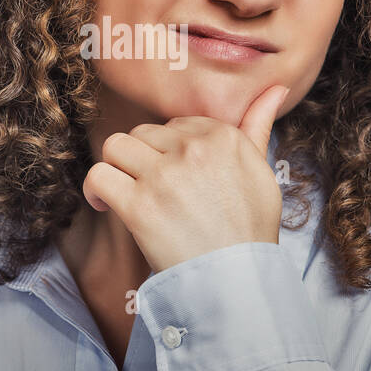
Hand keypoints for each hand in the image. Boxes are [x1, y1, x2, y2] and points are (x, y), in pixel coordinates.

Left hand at [82, 84, 290, 272]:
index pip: (176, 125)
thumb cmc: (250, 230)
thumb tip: (275, 88)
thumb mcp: (262, 172)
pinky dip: (95, 189)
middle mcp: (192, 148)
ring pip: (116, 146)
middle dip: (143, 159)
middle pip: (143, 133)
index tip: (173, 179)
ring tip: (124, 193)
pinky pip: (99, 175)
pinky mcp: (139, 205)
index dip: (170, 152)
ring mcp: (164, 175)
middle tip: (152, 191)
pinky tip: (107, 204)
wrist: (238, 281)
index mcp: (222, 135)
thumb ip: (258, 126)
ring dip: (118, 169)